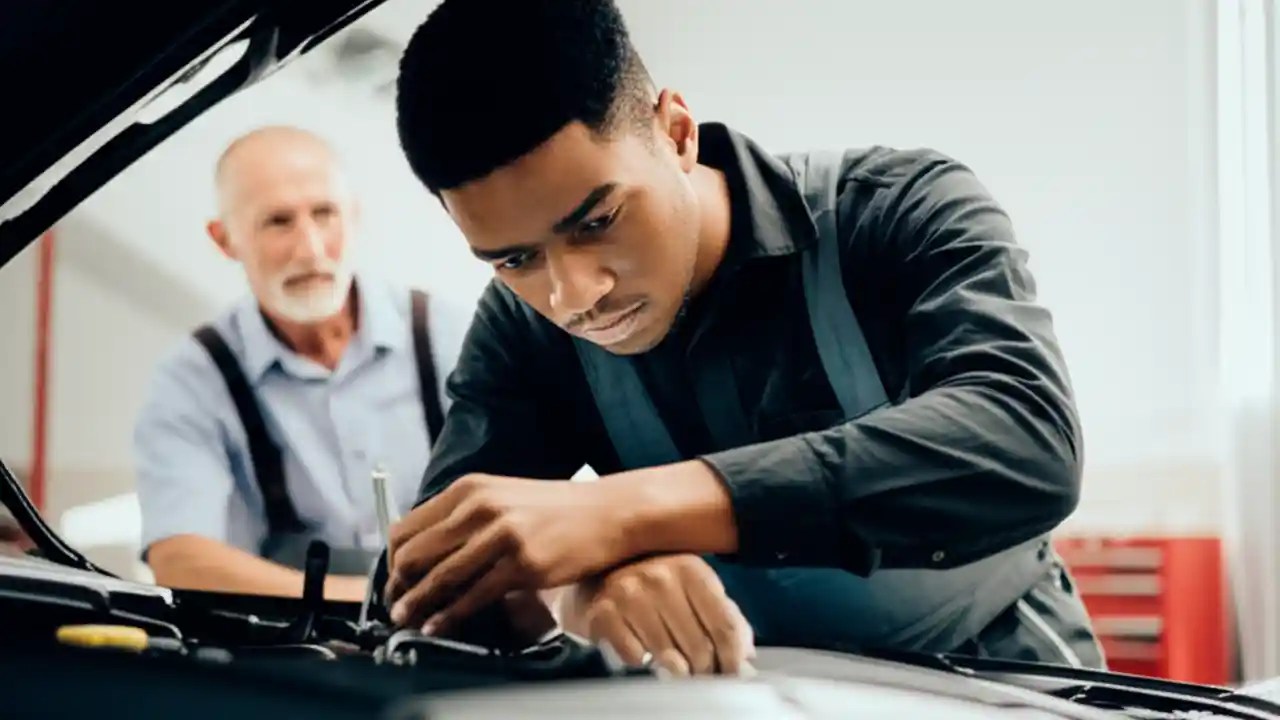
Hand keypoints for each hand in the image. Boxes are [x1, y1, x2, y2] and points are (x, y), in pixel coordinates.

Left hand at [385, 474, 628, 633]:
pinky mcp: (523, 564)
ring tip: (406, 619)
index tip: (394, 578)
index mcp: (469, 489)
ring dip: (416, 603)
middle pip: (415, 552)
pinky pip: (474, 596)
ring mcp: (502, 535)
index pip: (408, 526)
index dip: (392, 559)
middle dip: (397, 585)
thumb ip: (465, 517)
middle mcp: (480, 507)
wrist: (608, 512)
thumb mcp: (503, 497)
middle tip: (394, 604)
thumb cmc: (556, 509)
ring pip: (440, 576)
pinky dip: (450, 616)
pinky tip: (439, 626)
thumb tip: (428, 551)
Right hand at [564, 554, 755, 676]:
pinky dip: (641, 660)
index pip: (724, 625)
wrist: (593, 572)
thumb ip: (723, 617)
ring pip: (669, 658)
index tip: (735, 675)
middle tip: (701, 673)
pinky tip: (640, 647)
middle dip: (705, 669)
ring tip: (675, 665)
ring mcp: (628, 594)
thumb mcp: (692, 589)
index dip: (733, 658)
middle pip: (699, 647)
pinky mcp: (602, 613)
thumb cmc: (652, 584)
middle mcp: (660, 576)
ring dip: (675, 669)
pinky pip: (635, 658)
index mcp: (690, 568)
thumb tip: (747, 658)